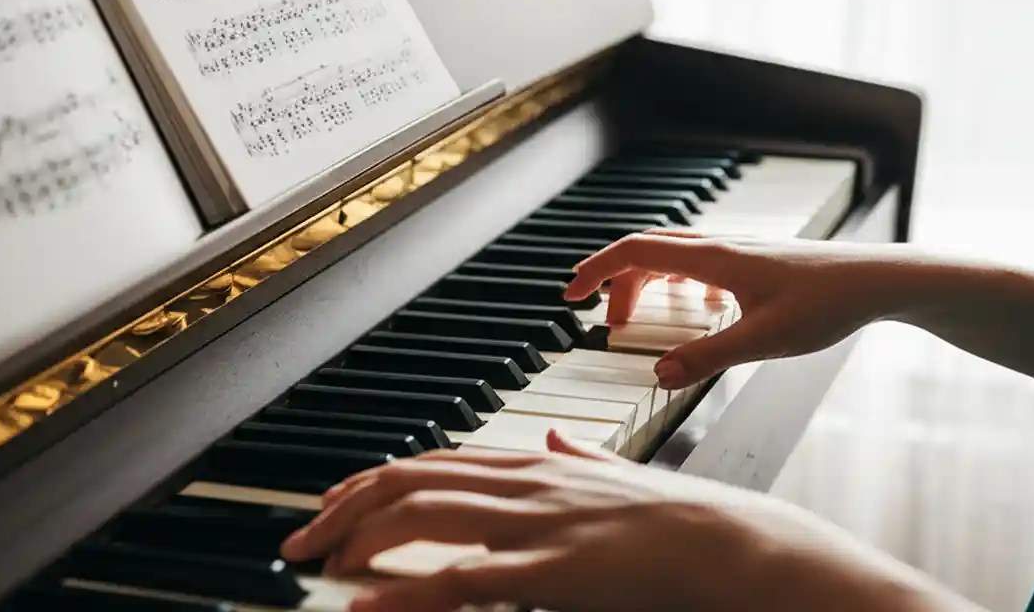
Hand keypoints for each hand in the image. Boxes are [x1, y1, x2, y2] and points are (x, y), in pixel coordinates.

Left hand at [280, 431, 968, 611]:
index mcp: (537, 464)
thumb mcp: (616, 478)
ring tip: (314, 562)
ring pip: (424, 513)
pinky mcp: (551, 568)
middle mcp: (525, 482)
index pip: (434, 461)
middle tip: (299, 538)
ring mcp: (535, 521)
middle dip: (344, 508)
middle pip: (412, 479)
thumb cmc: (679, 519)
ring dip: (358, 537)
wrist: (734, 542)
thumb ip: (576, 458)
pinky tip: (366, 601)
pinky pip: (462, 576)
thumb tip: (551, 437)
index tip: (333, 505)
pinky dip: (406, 588)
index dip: (374, 480)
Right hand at [563, 231, 908, 388]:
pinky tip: (694, 308)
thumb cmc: (827, 304)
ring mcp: (738, 250)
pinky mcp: (755, 260)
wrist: (876, 279)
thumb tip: (659, 375)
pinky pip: (698, 261)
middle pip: (647, 250)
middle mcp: (720, 246)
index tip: (570, 295)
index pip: (634, 251)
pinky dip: (677, 280)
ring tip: (636, 318)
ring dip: (644, 281)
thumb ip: (708, 357)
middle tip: (599, 317)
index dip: (596, 271)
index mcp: (713, 258)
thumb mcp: (764, 339)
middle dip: (614, 281)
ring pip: (672, 253)